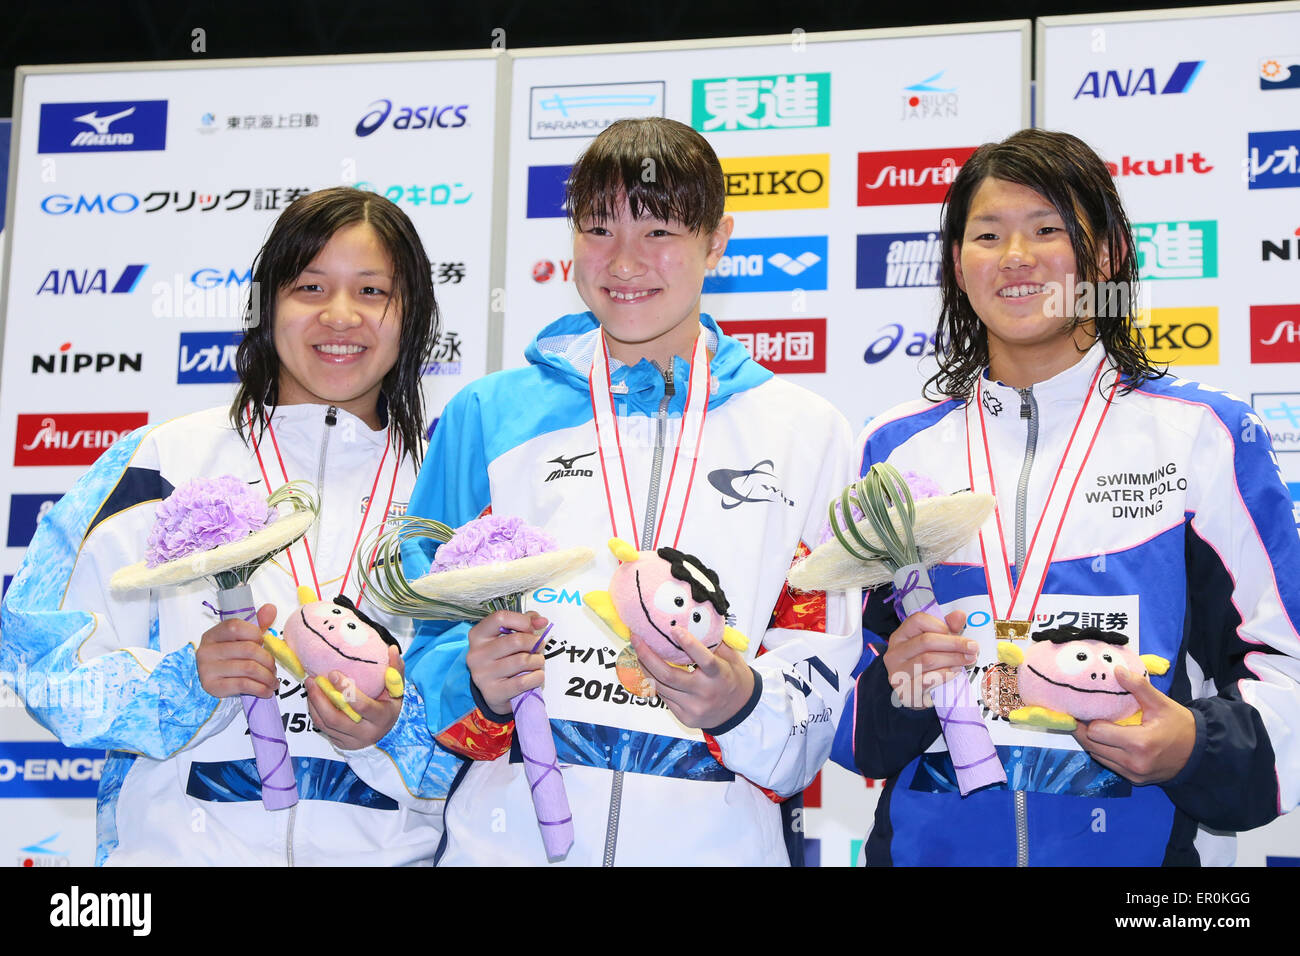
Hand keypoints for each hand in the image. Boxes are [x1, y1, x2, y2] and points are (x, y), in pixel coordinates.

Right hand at [197, 603, 277, 698]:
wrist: (216, 682)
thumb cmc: (232, 657)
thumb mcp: (243, 638)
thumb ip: (258, 623)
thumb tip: (271, 608)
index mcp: (213, 634)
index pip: (236, 627)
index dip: (255, 634)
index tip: (262, 642)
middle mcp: (206, 650)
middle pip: (248, 649)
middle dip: (268, 660)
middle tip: (274, 668)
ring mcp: (207, 669)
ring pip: (248, 668)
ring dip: (267, 676)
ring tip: (273, 680)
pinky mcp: (212, 686)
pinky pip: (243, 685)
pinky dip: (260, 689)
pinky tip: (267, 690)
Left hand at [307, 645, 404, 750]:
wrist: (390, 733)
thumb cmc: (391, 706)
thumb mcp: (397, 689)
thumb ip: (395, 669)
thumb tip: (392, 648)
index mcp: (381, 718)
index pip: (360, 706)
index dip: (345, 690)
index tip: (333, 673)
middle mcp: (366, 733)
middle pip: (335, 718)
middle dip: (320, 699)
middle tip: (312, 680)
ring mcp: (352, 741)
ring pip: (326, 725)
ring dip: (314, 705)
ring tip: (310, 686)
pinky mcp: (341, 744)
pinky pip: (323, 729)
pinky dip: (315, 713)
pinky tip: (313, 699)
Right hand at [466, 610, 548, 715]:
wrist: (494, 692)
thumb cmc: (503, 659)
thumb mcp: (508, 637)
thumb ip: (524, 623)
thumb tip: (541, 620)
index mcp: (478, 635)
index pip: (500, 618)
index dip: (522, 621)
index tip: (531, 628)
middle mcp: (477, 654)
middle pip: (516, 641)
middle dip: (535, 643)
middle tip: (539, 647)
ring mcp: (483, 675)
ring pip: (522, 661)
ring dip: (538, 661)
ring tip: (537, 662)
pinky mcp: (492, 693)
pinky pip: (523, 682)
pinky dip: (537, 677)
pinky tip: (536, 676)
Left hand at [631, 628, 754, 729]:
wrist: (740, 714)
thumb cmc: (734, 680)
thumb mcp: (732, 659)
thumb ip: (715, 642)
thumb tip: (695, 621)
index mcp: (720, 675)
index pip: (705, 659)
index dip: (689, 644)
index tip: (674, 629)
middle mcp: (705, 693)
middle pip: (669, 675)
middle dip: (647, 656)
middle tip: (636, 639)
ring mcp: (693, 707)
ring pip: (661, 687)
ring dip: (645, 668)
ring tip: (636, 652)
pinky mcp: (685, 717)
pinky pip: (664, 697)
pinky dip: (655, 682)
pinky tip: (647, 670)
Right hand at [882, 609, 974, 708]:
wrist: (912, 694)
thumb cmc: (922, 664)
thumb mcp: (932, 644)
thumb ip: (946, 628)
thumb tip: (960, 615)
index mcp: (900, 636)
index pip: (917, 620)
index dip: (939, 624)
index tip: (954, 631)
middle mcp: (895, 653)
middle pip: (926, 641)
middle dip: (954, 643)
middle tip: (973, 648)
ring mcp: (897, 673)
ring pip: (928, 660)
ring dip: (953, 659)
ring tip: (966, 660)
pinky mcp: (905, 691)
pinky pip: (928, 680)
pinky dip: (945, 675)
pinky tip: (955, 672)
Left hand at [1073, 666, 1195, 784]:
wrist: (1200, 753)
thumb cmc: (1180, 726)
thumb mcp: (1161, 703)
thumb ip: (1138, 686)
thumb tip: (1117, 671)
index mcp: (1139, 743)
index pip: (1096, 732)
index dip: (1088, 719)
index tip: (1084, 707)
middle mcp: (1133, 763)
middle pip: (1091, 746)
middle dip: (1083, 730)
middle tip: (1080, 715)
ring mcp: (1133, 775)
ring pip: (1097, 757)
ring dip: (1091, 742)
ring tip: (1091, 724)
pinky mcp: (1135, 780)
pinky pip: (1109, 764)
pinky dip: (1103, 752)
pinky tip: (1105, 738)